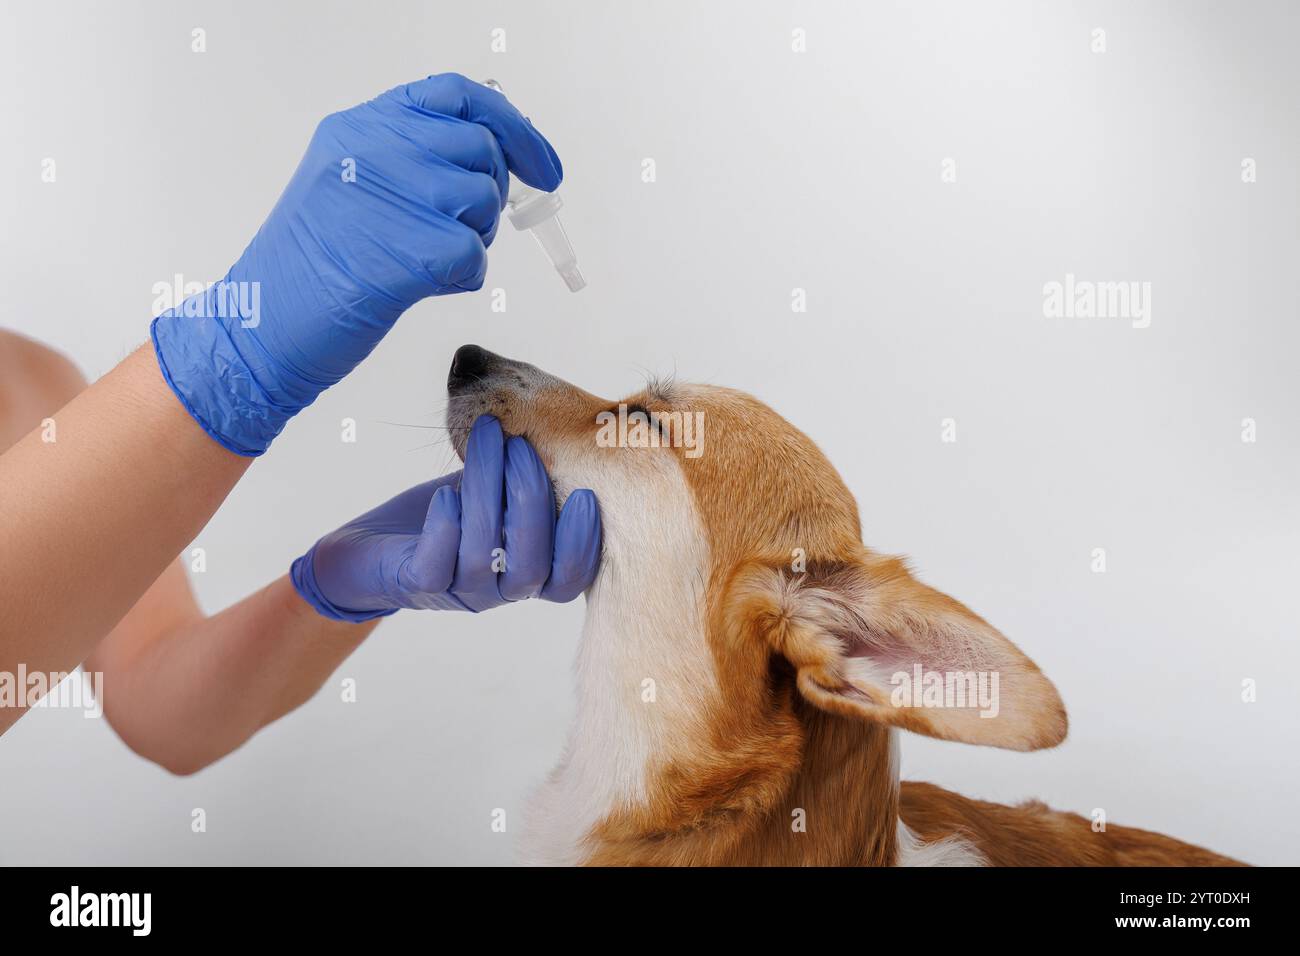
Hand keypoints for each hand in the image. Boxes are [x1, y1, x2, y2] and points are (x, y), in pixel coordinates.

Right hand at [152, 73, 561, 455]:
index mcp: (361, 126)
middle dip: (491, 195)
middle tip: (462, 229)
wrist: (262, 326)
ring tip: (423, 259)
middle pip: (481, 149)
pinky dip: (461, 277)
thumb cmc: (310, 267)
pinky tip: (419, 285)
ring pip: (483, 200)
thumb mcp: (348, 183)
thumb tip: (491, 157)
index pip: (458, 96)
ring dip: (473, 237)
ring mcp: (391, 196)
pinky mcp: (408, 252)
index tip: (543, 166)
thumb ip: (412, 158)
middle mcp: (375, 147)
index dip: (511, 126)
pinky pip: (475, 255)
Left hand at [290, 416, 599, 619]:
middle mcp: (501, 590)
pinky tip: (445, 494)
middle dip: (530, 498)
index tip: (584, 496)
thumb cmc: (446, 510)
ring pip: (483, 554)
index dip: (582, 544)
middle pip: (531, 564)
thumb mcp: (493, 487)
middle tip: (519, 445)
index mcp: (529, 570)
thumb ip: (527, 470)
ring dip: (486, 491)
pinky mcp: (416, 585)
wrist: (372, 545)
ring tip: (485, 439)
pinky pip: (436, 566)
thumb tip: (563, 420)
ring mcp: (459, 592)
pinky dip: (445, 528)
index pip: (570, 578)